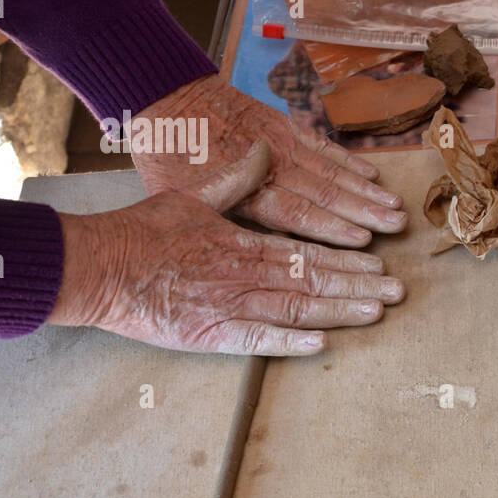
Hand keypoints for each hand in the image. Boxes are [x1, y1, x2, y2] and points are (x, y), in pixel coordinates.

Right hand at [49, 142, 404, 354]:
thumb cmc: (143, 230)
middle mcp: (245, 273)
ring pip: (296, 307)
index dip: (345, 258)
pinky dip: (289, 342)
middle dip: (359, 286)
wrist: (98, 263)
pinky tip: (321, 344)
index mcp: (244, 242)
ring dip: (339, 310)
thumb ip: (236, 180)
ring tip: (376, 312)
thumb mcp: (193, 196)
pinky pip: (255, 339)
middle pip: (313, 280)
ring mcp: (229, 305)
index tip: (378, 261)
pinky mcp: (209, 334)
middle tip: (398, 291)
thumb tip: (264, 153)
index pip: (307, 250)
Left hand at [132, 73, 406, 246]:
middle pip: (326, 194)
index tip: (363, 242)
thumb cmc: (169, 155)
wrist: (166, 93)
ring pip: (331, 171)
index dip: (332, 228)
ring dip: (366, 190)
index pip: (297, 214)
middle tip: (398, 227)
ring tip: (396, 207)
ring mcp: (281, 143)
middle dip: (365, 212)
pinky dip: (348, 161)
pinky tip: (371, 174)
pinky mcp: (284, 124)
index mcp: (246, 189)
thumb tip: (262, 246)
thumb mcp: (183, 197)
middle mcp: (272, 166)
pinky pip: (322, 146)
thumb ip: (225, 218)